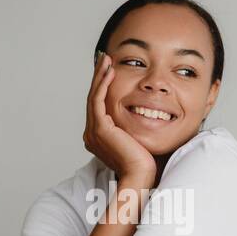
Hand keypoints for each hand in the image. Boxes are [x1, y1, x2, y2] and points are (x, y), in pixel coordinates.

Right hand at [83, 51, 155, 184]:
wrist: (140, 177)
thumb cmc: (143, 164)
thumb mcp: (136, 140)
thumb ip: (132, 129)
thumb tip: (145, 118)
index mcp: (97, 137)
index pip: (97, 106)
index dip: (102, 86)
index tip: (108, 70)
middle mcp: (91, 134)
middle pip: (93, 98)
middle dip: (98, 76)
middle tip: (103, 58)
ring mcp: (93, 132)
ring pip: (93, 96)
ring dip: (99, 76)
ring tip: (106, 59)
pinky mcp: (101, 129)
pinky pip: (98, 100)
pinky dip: (103, 84)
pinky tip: (110, 72)